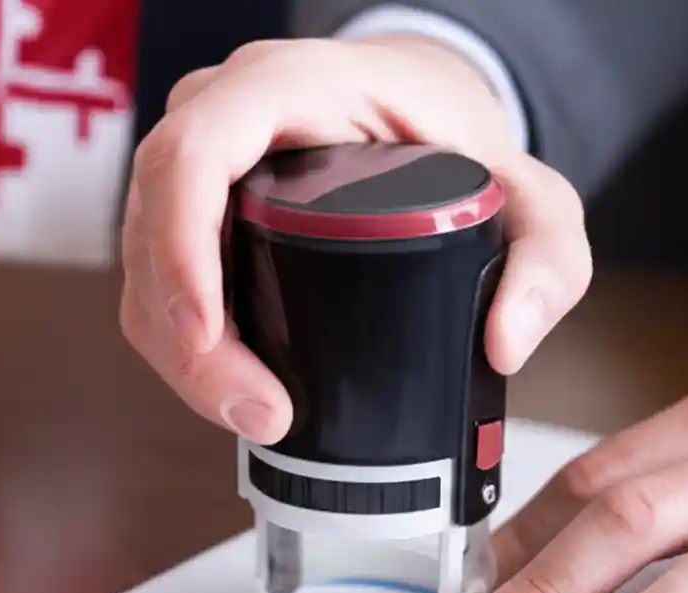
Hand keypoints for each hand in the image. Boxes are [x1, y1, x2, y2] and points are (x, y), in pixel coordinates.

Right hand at [119, 36, 590, 443]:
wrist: (409, 105)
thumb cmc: (446, 130)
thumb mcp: (523, 187)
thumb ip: (547, 253)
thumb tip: (503, 342)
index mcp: (286, 85)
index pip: (195, 155)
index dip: (182, 247)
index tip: (210, 333)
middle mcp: (218, 111)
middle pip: (152, 223)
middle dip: (184, 335)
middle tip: (254, 412)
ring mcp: (190, 155)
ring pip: (140, 260)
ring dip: (175, 349)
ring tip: (250, 411)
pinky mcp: (181, 202)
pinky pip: (151, 271)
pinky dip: (175, 336)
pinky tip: (223, 379)